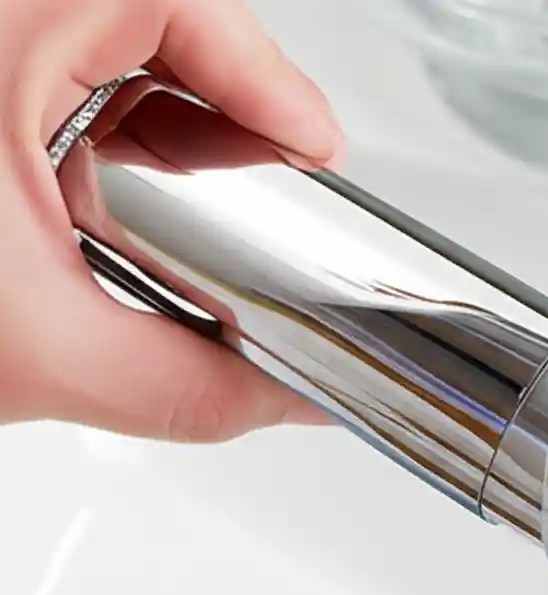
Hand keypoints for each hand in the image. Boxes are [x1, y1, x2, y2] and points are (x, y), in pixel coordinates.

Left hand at [0, 0, 341, 439]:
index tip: (313, 147)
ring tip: (211, 188)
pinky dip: (112, 125)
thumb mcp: (22, 342)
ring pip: (120, 44)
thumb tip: (284, 397)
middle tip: (276, 171)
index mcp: (11, 25)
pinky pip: (68, 71)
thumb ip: (179, 385)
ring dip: (176, 119)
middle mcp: (3, 21)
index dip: (271, 77)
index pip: (182, 4)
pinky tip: (124, 188)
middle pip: (166, 24)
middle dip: (232, 106)